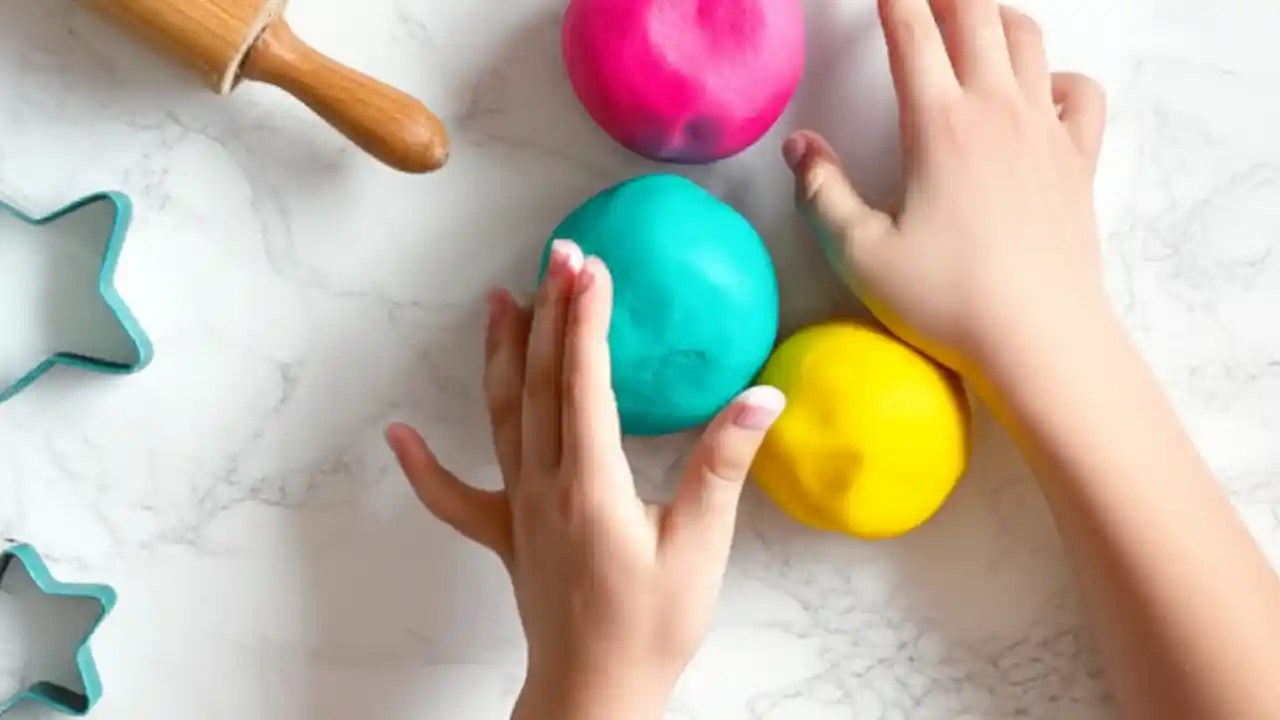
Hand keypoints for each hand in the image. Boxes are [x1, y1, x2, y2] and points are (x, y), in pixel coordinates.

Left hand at [386, 240, 784, 719]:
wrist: (596, 693)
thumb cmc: (651, 626)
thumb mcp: (700, 546)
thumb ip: (723, 465)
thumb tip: (762, 398)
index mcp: (590, 483)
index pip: (585, 381)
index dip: (587, 318)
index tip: (591, 266)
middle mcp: (543, 485)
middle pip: (542, 384)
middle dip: (551, 314)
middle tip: (557, 256)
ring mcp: (517, 509)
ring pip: (502, 417)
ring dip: (502, 356)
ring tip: (499, 301)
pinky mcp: (507, 535)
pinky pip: (455, 496)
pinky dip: (424, 465)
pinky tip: (398, 434)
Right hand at [784, 0, 1107, 378]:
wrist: (1041, 341)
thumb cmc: (946, 301)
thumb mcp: (859, 255)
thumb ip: (821, 192)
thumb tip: (800, 144)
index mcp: (939, 126)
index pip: (912, 33)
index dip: (892, 1)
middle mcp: (997, 111)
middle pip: (976, 15)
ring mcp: (1046, 132)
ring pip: (1028, 39)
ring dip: (995, 15)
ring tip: (970, 18)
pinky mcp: (1079, 161)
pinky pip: (1080, 92)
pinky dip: (1057, 75)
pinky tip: (1038, 90)